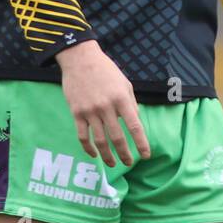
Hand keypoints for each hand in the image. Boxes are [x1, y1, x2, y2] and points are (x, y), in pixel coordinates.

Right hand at [56, 41, 151, 167]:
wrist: (80, 59)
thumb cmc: (105, 70)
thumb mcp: (124, 83)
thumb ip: (131, 103)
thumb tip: (136, 121)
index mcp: (121, 99)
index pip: (134, 126)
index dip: (141, 143)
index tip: (146, 155)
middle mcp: (106, 107)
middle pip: (117, 137)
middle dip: (124, 154)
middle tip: (129, 163)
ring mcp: (90, 111)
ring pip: (99, 140)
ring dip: (107, 156)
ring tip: (113, 164)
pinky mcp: (76, 113)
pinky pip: (82, 136)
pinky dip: (88, 148)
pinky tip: (94, 154)